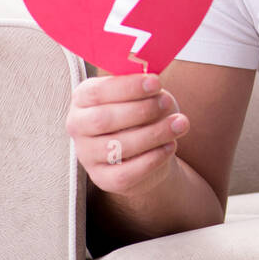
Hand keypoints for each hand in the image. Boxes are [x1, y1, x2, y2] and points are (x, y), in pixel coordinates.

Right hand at [67, 73, 189, 197]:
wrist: (147, 151)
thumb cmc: (142, 114)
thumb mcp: (143, 94)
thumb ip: (142, 87)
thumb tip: (151, 80)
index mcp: (83, 98)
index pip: (98, 92)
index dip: (127, 86)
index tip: (156, 82)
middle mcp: (78, 126)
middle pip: (103, 119)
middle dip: (141, 110)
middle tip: (168, 103)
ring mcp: (87, 155)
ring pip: (116, 147)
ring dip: (154, 133)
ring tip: (180, 123)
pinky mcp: (102, 179)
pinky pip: (125, 173)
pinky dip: (152, 159)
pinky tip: (170, 146)